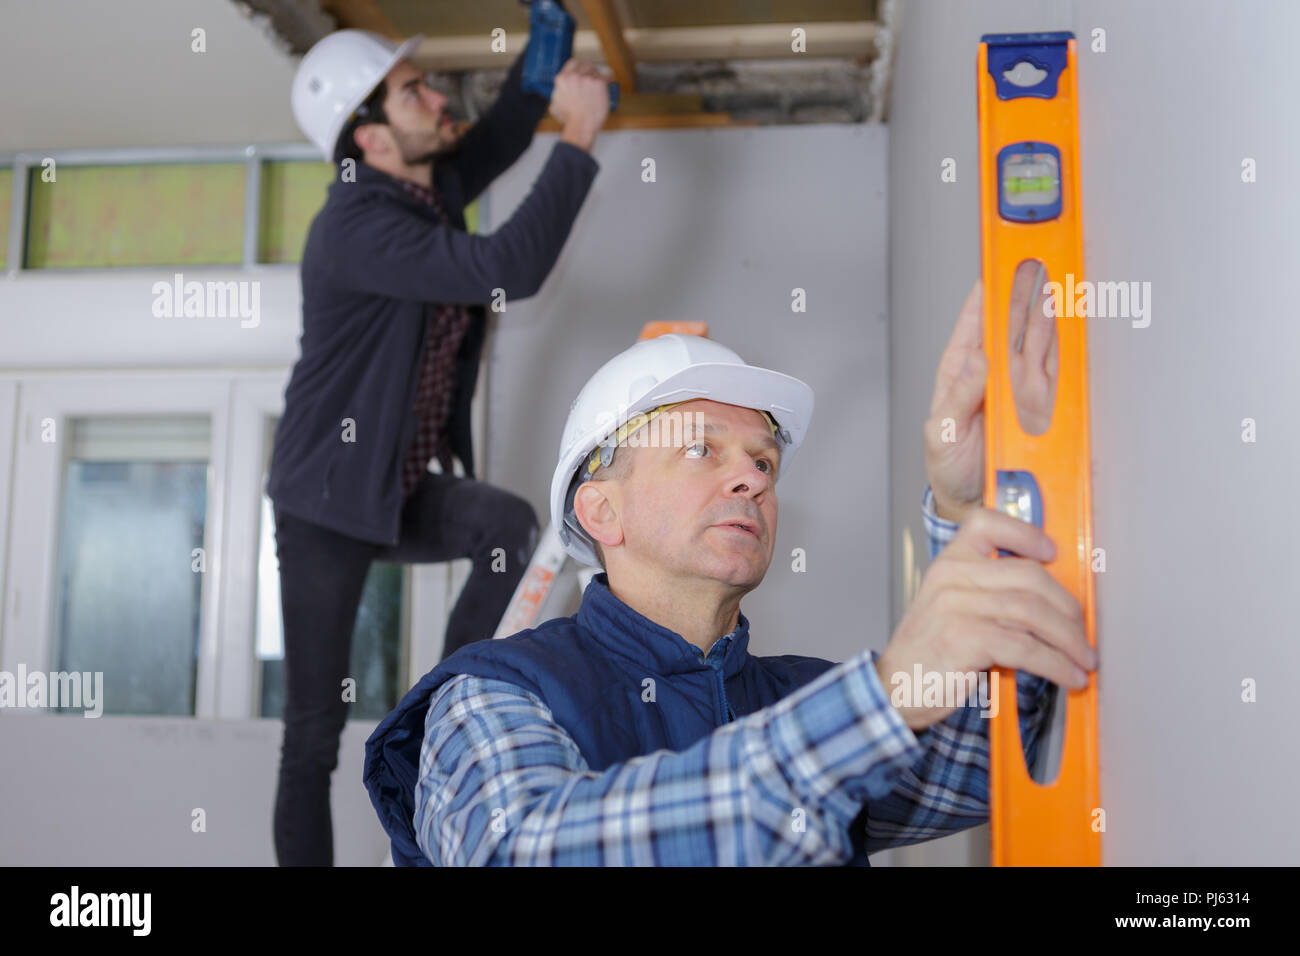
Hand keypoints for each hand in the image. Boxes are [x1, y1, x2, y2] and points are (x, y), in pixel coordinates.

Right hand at [548, 58, 610, 145]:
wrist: (581, 126)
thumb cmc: (569, 120)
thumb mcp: (555, 105)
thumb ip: (557, 94)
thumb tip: (559, 91)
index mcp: (562, 79)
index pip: (573, 63)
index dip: (579, 67)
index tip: (583, 72)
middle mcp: (574, 76)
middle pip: (586, 65)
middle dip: (590, 72)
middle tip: (593, 81)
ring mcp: (587, 78)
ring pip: (596, 71)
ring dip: (598, 78)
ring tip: (598, 89)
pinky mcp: (599, 83)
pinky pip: (606, 77)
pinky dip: (607, 82)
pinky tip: (606, 87)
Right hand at [874, 508, 1094, 731]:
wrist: (893, 689)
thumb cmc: (928, 653)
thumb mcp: (951, 608)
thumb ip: (988, 594)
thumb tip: (1050, 603)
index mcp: (949, 563)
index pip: (986, 524)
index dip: (1025, 533)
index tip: (1052, 552)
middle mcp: (952, 577)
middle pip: (1029, 577)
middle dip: (1068, 608)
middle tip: (1082, 633)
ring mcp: (957, 606)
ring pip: (1033, 613)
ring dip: (1069, 641)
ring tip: (1083, 660)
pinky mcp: (965, 639)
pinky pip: (1026, 647)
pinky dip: (1056, 664)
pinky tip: (1068, 676)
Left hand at [923, 274, 1058, 524]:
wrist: (974, 501)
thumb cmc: (950, 467)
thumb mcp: (942, 433)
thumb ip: (960, 397)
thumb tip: (978, 361)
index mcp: (961, 370)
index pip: (975, 322)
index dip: (986, 292)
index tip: (997, 265)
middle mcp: (994, 372)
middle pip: (1012, 321)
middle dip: (1023, 288)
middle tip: (1035, 257)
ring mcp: (1020, 385)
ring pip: (1038, 335)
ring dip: (1047, 306)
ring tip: (1057, 274)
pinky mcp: (1043, 402)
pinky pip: (1057, 365)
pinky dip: (1066, 341)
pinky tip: (1072, 317)